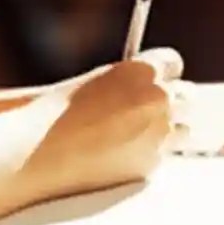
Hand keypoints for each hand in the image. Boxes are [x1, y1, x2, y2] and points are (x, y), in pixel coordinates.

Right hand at [16, 48, 188, 202]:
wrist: (37, 152)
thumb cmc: (58, 112)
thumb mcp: (97, 81)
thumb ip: (131, 82)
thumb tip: (152, 84)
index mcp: (143, 71)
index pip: (173, 62)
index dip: (165, 70)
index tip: (160, 77)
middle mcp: (158, 98)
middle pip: (186, 95)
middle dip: (172, 99)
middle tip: (155, 107)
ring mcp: (158, 133)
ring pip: (183, 128)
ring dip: (169, 128)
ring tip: (141, 132)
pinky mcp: (151, 162)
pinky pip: (163, 154)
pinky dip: (150, 153)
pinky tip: (123, 153)